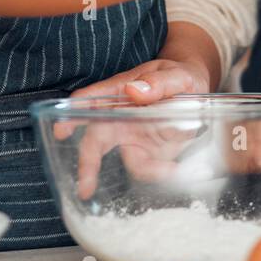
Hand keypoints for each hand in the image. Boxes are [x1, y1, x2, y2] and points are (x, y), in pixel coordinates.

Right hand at [56, 59, 210, 198]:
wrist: (199, 93)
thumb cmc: (181, 78)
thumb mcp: (177, 76)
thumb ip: (159, 83)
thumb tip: (134, 90)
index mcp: (120, 92)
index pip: (89, 100)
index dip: (72, 113)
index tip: (61, 129)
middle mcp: (119, 116)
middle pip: (95, 138)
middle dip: (87, 161)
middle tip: (85, 184)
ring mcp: (131, 136)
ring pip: (117, 158)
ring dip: (136, 170)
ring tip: (166, 170)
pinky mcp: (145, 152)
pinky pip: (142, 167)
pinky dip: (157, 172)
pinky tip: (175, 167)